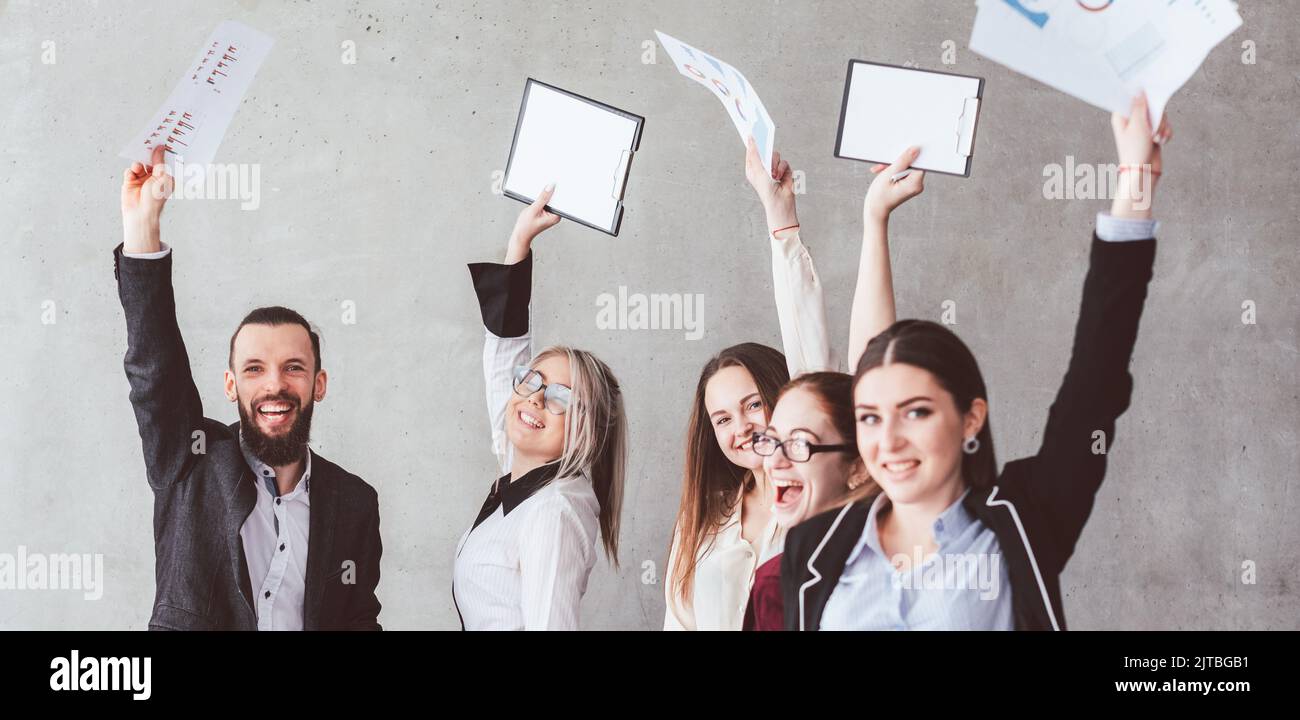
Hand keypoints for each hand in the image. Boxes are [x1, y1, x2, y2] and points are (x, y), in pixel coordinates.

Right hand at [121, 144, 173, 252]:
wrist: (140, 213)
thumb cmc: (155, 198)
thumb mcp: (161, 176)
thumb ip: (159, 161)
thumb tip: (160, 147)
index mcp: (166, 176)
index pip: (166, 161)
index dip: (164, 151)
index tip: (165, 139)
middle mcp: (155, 176)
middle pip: (151, 160)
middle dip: (149, 154)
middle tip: (149, 142)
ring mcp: (142, 178)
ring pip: (139, 164)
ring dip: (138, 165)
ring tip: (139, 167)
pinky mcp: (130, 181)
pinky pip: (130, 170)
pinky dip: (131, 171)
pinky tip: (132, 175)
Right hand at [506, 183, 560, 262]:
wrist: (520, 234)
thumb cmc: (526, 226)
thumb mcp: (534, 209)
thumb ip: (543, 198)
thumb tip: (550, 187)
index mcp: (556, 216)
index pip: (560, 200)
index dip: (559, 190)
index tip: (557, 181)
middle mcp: (555, 215)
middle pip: (556, 198)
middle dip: (552, 190)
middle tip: (549, 181)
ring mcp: (551, 213)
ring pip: (550, 199)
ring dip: (546, 193)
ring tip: (542, 187)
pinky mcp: (546, 212)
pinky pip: (546, 201)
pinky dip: (542, 197)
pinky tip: (539, 193)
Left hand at [744, 136, 797, 234]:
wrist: (780, 201)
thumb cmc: (766, 189)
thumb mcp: (758, 170)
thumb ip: (755, 153)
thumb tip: (750, 139)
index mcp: (752, 168)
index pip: (751, 151)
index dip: (751, 142)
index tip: (750, 129)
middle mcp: (762, 167)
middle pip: (764, 150)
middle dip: (765, 149)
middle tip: (764, 137)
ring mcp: (773, 168)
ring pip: (775, 155)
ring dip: (775, 165)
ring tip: (774, 175)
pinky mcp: (784, 170)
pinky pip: (784, 162)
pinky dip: (783, 169)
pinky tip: (780, 177)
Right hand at [864, 146, 924, 224]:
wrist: (875, 210)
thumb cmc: (879, 196)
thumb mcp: (888, 174)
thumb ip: (903, 161)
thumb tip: (916, 150)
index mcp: (915, 183)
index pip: (919, 162)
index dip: (910, 155)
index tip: (900, 153)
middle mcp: (918, 185)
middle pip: (912, 164)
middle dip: (897, 162)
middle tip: (883, 167)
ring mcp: (914, 185)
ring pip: (906, 167)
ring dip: (893, 167)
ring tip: (881, 172)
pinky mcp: (909, 185)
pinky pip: (904, 172)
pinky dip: (894, 171)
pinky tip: (884, 174)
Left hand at [1111, 91, 1170, 217]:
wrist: (1143, 171)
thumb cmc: (1135, 150)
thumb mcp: (1137, 126)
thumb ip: (1140, 107)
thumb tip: (1140, 91)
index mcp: (1122, 116)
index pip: (1132, 97)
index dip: (1142, 95)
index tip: (1151, 96)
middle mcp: (1132, 120)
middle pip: (1150, 106)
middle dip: (1157, 118)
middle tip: (1153, 130)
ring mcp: (1143, 127)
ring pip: (1160, 116)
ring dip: (1162, 127)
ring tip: (1156, 139)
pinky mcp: (1152, 133)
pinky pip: (1165, 126)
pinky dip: (1165, 133)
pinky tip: (1160, 142)